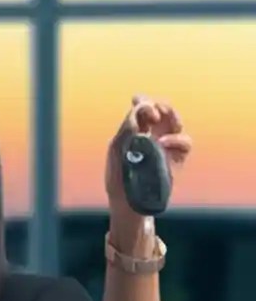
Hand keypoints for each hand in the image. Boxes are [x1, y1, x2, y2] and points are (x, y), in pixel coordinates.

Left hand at [105, 95, 192, 230]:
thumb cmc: (119, 177)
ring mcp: (166, 146)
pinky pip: (185, 141)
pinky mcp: (177, 158)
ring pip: (176, 122)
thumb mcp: (116, 149)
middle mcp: (153, 136)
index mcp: (136, 133)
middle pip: (163, 112)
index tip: (136, 99)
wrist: (128, 201)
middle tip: (150, 111)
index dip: (143, 102)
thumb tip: (138, 114)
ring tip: (157, 118)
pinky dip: (176, 138)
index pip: (143, 111)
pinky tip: (162, 142)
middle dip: (157, 106)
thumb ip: (126, 129)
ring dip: (169, 115)